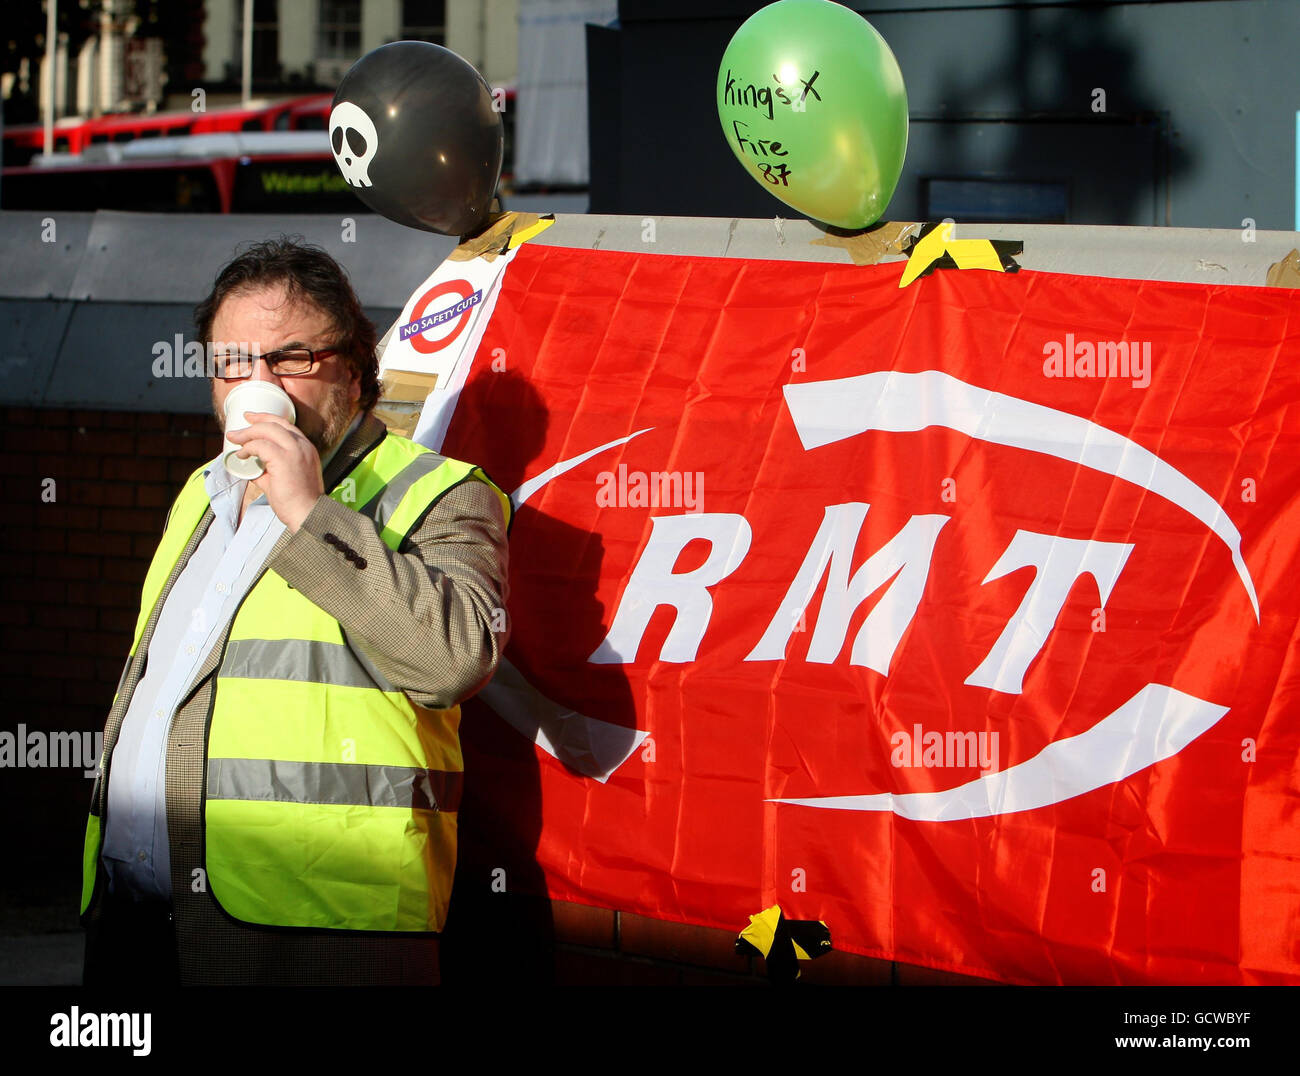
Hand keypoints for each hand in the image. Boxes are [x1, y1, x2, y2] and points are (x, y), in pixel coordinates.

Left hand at [226, 412, 323, 531]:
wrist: (308, 514)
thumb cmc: (297, 501)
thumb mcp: (282, 478)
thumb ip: (267, 469)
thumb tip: (250, 466)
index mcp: (306, 448)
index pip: (286, 425)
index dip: (267, 419)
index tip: (252, 419)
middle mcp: (303, 445)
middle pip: (275, 423)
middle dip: (253, 421)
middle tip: (237, 429)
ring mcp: (295, 451)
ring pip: (267, 430)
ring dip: (247, 434)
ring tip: (234, 440)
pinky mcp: (284, 459)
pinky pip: (261, 446)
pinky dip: (248, 448)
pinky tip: (242, 455)